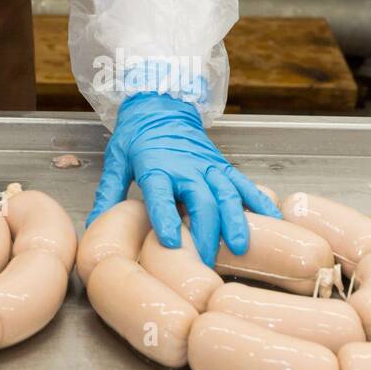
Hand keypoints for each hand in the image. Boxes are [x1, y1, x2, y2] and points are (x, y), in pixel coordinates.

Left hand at [87, 92, 281, 265]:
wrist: (160, 104)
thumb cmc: (136, 136)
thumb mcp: (116, 160)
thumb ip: (108, 194)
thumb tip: (94, 227)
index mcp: (156, 165)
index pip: (160, 193)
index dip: (165, 217)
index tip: (171, 242)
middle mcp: (186, 167)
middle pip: (200, 200)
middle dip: (205, 232)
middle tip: (206, 265)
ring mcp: (209, 167)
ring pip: (227, 194)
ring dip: (236, 221)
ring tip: (242, 248)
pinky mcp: (223, 168)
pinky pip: (245, 186)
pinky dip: (261, 204)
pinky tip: (276, 224)